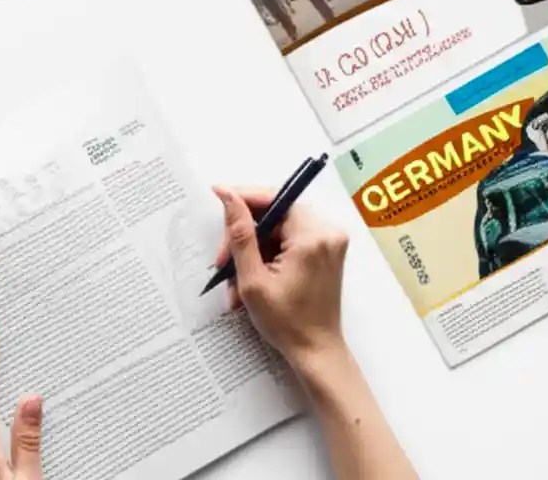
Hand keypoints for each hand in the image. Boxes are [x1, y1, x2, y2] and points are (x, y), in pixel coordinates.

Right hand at [213, 186, 348, 366]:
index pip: (273, 199)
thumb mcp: (253, 279)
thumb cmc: (287, 323)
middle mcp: (327, 232)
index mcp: (312, 237)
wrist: (316, 351)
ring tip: (235, 281)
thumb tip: (228, 196)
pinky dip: (267, 255)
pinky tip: (252, 278)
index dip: (242, 198)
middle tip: (223, 262)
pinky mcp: (326, 251)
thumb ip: (239, 234)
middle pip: (274, 214)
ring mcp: (329, 241)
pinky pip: (289, 239)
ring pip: (278, 228)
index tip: (217, 197)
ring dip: (252, 250)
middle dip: (244, 236)